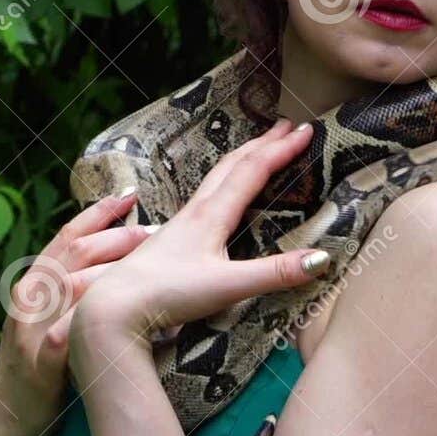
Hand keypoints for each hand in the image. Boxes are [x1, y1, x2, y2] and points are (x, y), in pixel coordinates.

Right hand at [0, 189, 155, 435]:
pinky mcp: (41, 361)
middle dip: (118, 237)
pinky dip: (104, 323)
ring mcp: (32, 328)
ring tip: (154, 267)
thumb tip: (118, 261)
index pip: (67, 237)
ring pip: (76, 286)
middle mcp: (30, 297)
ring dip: (116, 272)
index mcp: (33, 283)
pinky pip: (75, 333)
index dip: (97, 213)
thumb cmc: (38, 363)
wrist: (5, 416)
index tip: (129, 195)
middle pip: (76, 254)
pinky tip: (135, 316)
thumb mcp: (50, 316)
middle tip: (157, 231)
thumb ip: (73, 289)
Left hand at [70, 117, 333, 356]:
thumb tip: (322, 259)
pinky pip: (203, 198)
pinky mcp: (169, 240)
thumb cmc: (167, 294)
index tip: (307, 130)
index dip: (281, 149)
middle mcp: (195, 212)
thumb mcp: (228, 286)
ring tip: (258, 149)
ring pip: (215, 179)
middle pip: (233, 165)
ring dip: (242, 159)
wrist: (114, 309)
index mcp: (212, 215)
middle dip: (263, 143)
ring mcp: (179, 224)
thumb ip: (275, 274)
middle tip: (288, 126)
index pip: (253, 171)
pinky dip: (222, 184)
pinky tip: (217, 198)